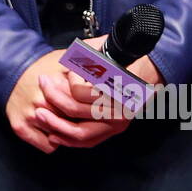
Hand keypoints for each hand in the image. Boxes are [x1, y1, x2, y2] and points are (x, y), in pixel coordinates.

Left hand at [9, 33, 164, 153]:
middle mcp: (118, 108)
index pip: (80, 91)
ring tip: (39, 114)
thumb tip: (62, 66)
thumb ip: (83, 56)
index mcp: (116, 87)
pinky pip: (88, 141)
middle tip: (40, 89)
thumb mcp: (103, 49)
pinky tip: (54, 135)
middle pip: (75, 111)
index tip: (48, 75)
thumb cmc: (125, 56)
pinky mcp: (114, 130)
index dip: (62, 84)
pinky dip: (69, 139)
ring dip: (55, 124)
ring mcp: (117, 123)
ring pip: (79, 133)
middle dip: (52, 101)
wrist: (152, 69)